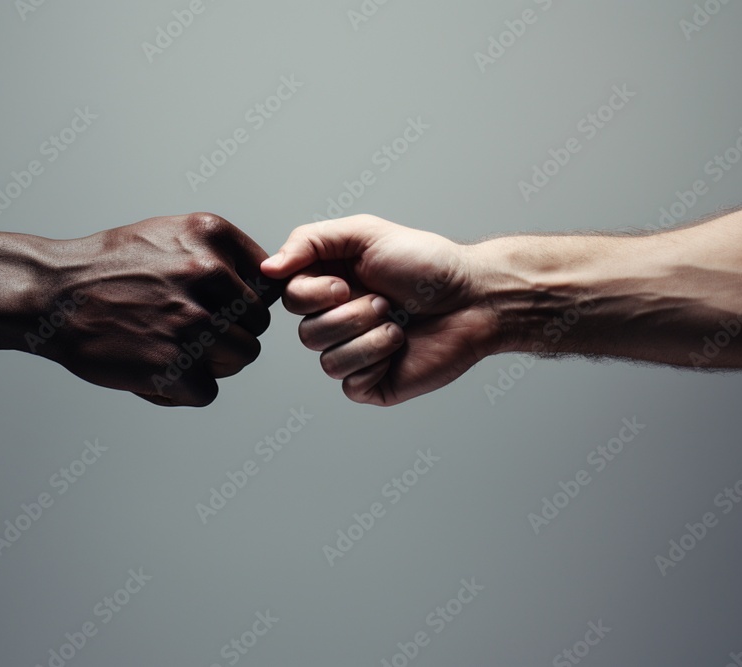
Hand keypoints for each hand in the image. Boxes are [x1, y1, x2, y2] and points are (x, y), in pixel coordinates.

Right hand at [35, 213, 278, 406]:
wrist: (52, 293)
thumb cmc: (112, 268)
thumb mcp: (170, 235)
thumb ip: (223, 255)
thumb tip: (276, 284)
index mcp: (211, 236)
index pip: (267, 283)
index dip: (243, 302)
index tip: (215, 307)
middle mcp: (206, 273)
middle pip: (256, 324)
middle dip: (230, 333)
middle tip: (188, 333)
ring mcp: (191, 321)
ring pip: (242, 357)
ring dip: (214, 363)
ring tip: (175, 351)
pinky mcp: (173, 365)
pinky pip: (209, 391)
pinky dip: (183, 391)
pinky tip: (156, 373)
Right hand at [261, 215, 499, 405]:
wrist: (474, 299)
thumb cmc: (426, 263)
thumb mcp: (364, 233)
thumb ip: (308, 240)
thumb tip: (267, 267)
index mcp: (329, 285)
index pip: (289, 298)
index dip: (313, 294)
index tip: (346, 282)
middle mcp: (337, 320)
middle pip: (305, 333)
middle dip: (350, 316)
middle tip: (385, 302)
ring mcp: (354, 354)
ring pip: (326, 361)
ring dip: (368, 338)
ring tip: (398, 325)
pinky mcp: (372, 384)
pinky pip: (349, 384)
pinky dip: (376, 361)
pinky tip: (400, 348)